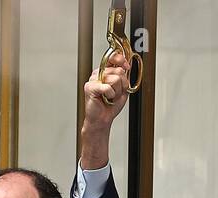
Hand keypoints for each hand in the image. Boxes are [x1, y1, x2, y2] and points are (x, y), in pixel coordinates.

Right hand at [80, 51, 130, 167]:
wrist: (102, 119)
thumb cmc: (110, 106)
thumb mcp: (122, 90)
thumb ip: (124, 77)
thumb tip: (126, 66)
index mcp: (105, 72)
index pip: (113, 57)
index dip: (121, 60)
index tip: (126, 66)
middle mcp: (98, 73)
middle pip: (118, 71)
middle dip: (122, 85)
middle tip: (115, 93)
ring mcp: (93, 79)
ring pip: (115, 79)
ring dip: (116, 92)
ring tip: (110, 97)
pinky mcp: (90, 87)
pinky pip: (108, 88)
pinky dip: (111, 95)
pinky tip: (106, 98)